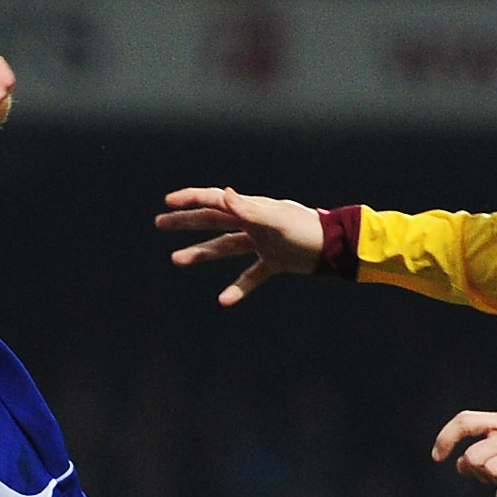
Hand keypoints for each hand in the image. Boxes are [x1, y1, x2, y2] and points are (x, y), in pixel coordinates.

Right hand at [157, 188, 324, 305]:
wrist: (336, 247)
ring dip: (201, 252)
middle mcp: (253, 222)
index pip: (214, 200)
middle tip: (160, 224)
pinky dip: (237, 287)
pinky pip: (250, 275)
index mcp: (251, 208)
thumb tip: (222, 195)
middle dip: (186, 222)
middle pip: (212, 221)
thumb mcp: (275, 220)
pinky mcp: (274, 261)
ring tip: (177, 260)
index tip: (167, 202)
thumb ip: (248, 210)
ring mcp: (262, 242)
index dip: (191, 199)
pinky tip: (223, 301)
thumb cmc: (306, 229)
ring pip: (225, 247)